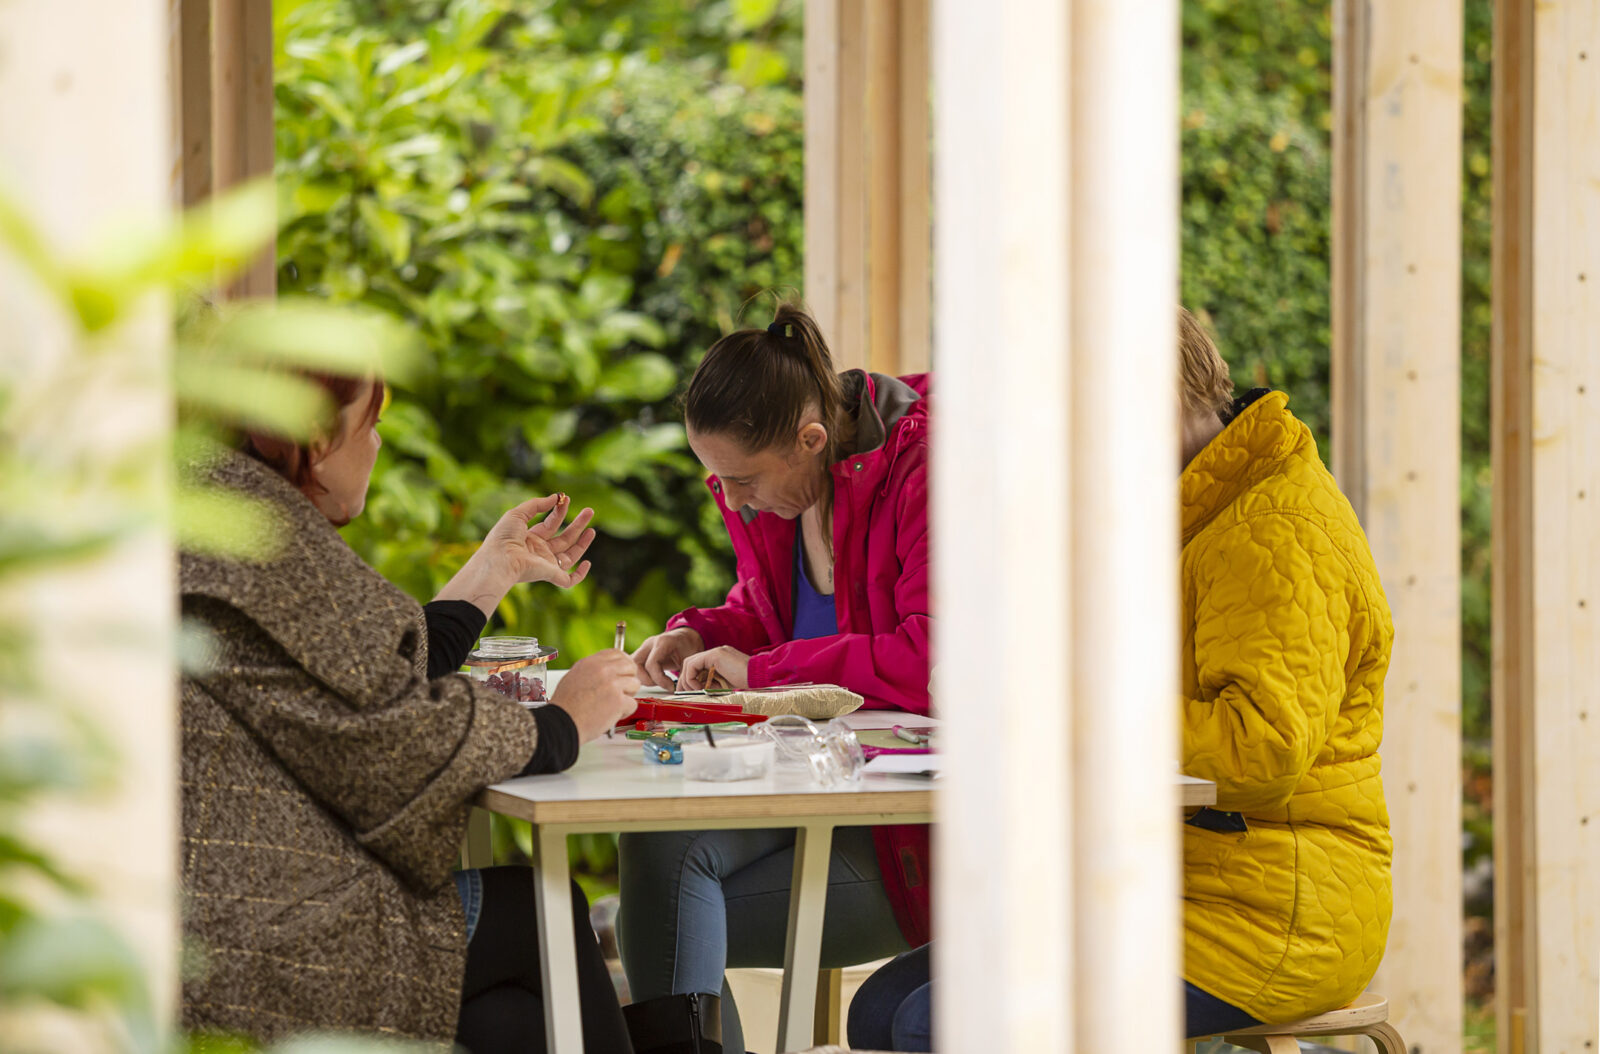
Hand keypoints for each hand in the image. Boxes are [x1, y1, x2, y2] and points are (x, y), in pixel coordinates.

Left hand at [434, 495, 596, 617]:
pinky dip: (580, 574)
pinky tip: (587, 563)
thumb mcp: (517, 513)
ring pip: (570, 556)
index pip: (550, 524)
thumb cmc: (503, 537)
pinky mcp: (551, 575)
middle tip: (589, 511)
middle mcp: (540, 552)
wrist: (499, 559)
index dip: (559, 512)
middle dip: (577, 525)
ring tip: (592, 529)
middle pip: (563, 538)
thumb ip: (537, 504)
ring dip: (582, 543)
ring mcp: (546, 564)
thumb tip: (556, 497)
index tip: (565, 499)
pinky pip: (569, 580)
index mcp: (530, 538)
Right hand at [550, 650, 639, 741]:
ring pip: (635, 684)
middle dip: (629, 678)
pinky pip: (633, 703)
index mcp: (591, 662)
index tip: (623, 673)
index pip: (617, 653)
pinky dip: (625, 712)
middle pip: (630, 666)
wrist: (562, 724)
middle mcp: (603, 670)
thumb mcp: (574, 677)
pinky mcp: (618, 701)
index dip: (623, 663)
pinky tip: (611, 715)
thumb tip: (608, 670)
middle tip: (621, 691)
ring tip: (613, 705)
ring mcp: (612, 684)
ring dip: (627, 696)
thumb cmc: (565, 706)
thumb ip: (593, 671)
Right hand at [630, 626, 703, 689]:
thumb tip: (678, 691)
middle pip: (636, 664)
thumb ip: (683, 675)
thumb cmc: (688, 647)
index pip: (651, 664)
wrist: (686, 638)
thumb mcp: (689, 659)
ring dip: (643, 678)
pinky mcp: (641, 654)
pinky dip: (641, 676)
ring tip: (658, 682)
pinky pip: (634, 667)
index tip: (670, 686)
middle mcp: (649, 643)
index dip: (659, 680)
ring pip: (632, 666)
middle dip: (647, 680)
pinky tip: (653, 679)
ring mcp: (643, 648)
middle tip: (661, 684)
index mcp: (663, 642)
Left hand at [678, 646, 750, 691]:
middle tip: (683, 693)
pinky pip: (693, 664)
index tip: (687, 691)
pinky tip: (699, 687)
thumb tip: (698, 692)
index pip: (697, 666)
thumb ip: (713, 685)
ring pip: (689, 663)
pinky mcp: (715, 654)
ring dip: (687, 679)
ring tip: (694, 691)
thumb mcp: (725, 685)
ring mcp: (716, 652)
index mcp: (719, 660)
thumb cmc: (747, 683)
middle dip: (684, 680)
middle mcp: (716, 654)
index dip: (690, 679)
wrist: (759, 677)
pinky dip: (691, 677)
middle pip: (690, 663)